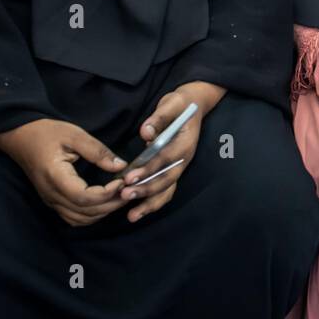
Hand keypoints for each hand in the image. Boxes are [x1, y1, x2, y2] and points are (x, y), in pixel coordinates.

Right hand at [0, 119, 128, 226]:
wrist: (20, 137)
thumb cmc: (46, 133)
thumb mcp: (75, 135)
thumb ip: (98, 151)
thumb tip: (121, 166)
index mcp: (55, 177)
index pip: (84, 197)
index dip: (107, 194)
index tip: (122, 180)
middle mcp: (51, 195)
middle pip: (85, 212)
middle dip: (111, 205)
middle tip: (130, 190)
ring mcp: (50, 200)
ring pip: (80, 219)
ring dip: (102, 212)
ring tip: (120, 196)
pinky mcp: (52, 201)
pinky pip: (73, 217)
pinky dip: (91, 215)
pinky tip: (104, 202)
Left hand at [120, 81, 224, 222]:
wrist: (193, 105)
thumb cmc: (180, 103)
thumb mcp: (171, 104)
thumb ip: (159, 118)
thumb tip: (145, 132)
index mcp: (185, 142)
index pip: (166, 158)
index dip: (148, 169)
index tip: (129, 178)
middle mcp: (185, 158)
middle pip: (168, 179)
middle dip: (147, 190)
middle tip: (125, 196)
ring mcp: (179, 166)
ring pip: (167, 189)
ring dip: (150, 203)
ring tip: (132, 215)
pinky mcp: (172, 170)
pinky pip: (165, 190)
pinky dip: (152, 202)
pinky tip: (137, 211)